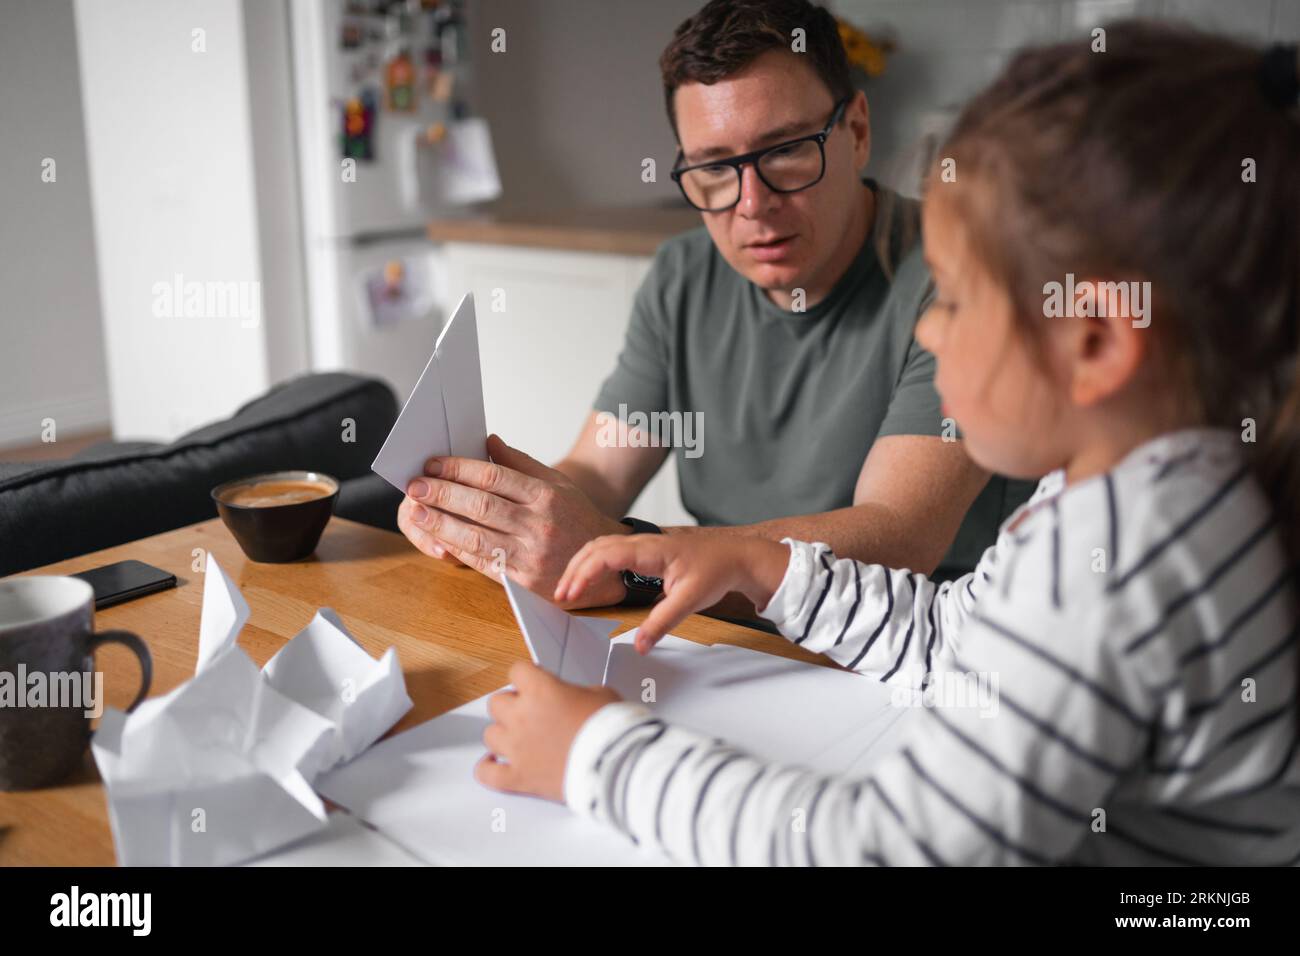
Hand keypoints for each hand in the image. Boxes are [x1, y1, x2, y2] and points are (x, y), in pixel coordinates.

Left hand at [397, 434, 629, 606]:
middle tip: (415, 485)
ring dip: (442, 523)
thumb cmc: (578, 520)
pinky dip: (458, 549)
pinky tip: (439, 537)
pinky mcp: (524, 581)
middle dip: (443, 493)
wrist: (606, 568)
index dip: (459, 468)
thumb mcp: (558, 485)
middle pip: (481, 505)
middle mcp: (539, 524)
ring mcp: (531, 555)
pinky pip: (484, 562)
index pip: (494, 476)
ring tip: (418, 510)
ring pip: (477, 535)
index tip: (433, 463)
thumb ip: (521, 463)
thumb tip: (488, 441)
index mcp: (547, 495)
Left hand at [474, 661, 619, 801]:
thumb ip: (576, 692)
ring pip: (490, 735)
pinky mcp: (519, 777)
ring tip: (517, 738)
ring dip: (502, 735)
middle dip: (512, 705)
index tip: (534, 682)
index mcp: (542, 690)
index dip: (527, 676)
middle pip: (497, 702)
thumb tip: (571, 698)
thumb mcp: (601, 694)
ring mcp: (517, 748)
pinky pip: (486, 773)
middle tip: (528, 711)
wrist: (616, 765)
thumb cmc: (612, 730)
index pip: (517, 671)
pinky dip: (487, 768)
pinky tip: (493, 763)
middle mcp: (522, 716)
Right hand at [555, 532, 790, 652]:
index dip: (583, 574)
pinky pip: (610, 550)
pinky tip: (589, 578)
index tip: (570, 595)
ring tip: (569, 589)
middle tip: (561, 596)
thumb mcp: (691, 600)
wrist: (735, 557)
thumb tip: (639, 645)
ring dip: (581, 564)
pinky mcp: (645, 549)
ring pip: (601, 546)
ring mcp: (643, 543)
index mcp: (651, 550)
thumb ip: (663, 622)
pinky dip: (593, 562)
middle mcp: (643, 542)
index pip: (605, 555)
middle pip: (596, 548)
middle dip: (574, 570)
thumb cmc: (715, 571)